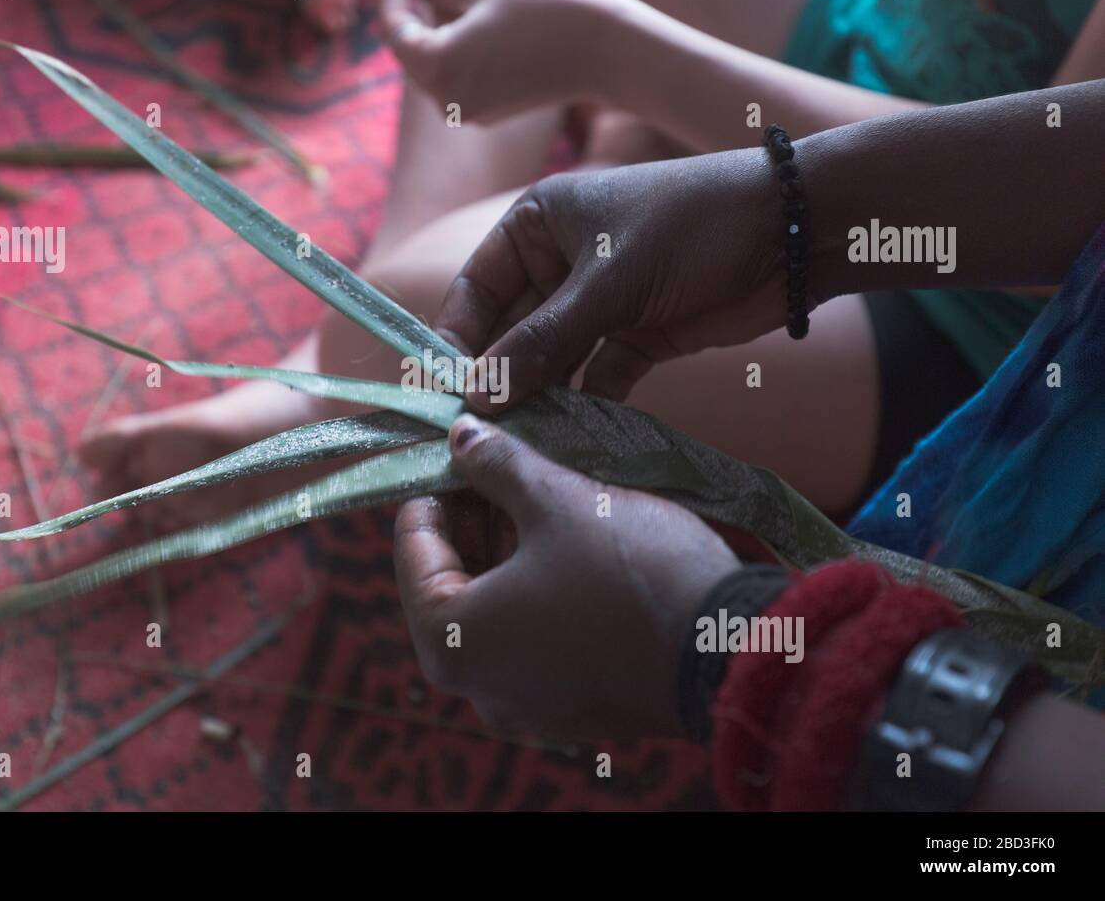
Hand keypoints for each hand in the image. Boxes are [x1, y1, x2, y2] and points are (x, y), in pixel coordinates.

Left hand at [377, 0, 614, 122]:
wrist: (605, 53)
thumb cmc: (546, 9)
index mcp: (438, 65)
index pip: (394, 30)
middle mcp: (445, 100)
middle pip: (410, 54)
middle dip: (409, 16)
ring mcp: (467, 113)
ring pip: (434, 69)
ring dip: (434, 34)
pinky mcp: (488, 116)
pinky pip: (457, 81)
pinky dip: (456, 54)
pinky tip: (473, 26)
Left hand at [393, 415, 739, 739]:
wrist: (730, 651)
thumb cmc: (630, 572)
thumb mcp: (557, 502)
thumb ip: (497, 465)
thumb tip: (460, 435)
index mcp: (451, 642)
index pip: (412, 549)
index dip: (435, 487)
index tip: (458, 447)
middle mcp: (476, 687)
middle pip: (451, 582)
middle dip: (473, 518)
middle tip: (500, 463)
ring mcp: (527, 705)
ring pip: (494, 610)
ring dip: (506, 550)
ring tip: (537, 493)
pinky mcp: (573, 707)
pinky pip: (533, 639)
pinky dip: (537, 590)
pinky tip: (566, 543)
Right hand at [436, 151, 788, 410]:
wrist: (793, 232)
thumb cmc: (689, 229)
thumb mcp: (606, 284)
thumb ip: (540, 343)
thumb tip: (477, 399)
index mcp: (537, 226)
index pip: (475, 291)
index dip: (457, 343)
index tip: (443, 397)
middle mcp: (559, 263)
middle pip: (510, 332)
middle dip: (498, 380)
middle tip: (477, 435)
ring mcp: (598, 303)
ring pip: (551, 361)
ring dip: (539, 399)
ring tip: (519, 445)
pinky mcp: (636, 335)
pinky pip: (595, 377)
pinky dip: (585, 405)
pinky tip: (570, 439)